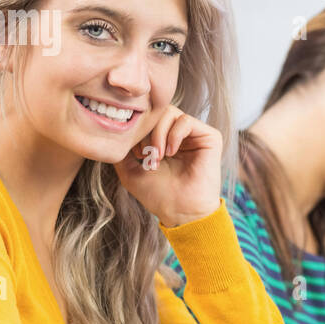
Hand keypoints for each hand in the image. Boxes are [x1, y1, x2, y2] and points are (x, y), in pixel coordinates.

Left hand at [113, 104, 222, 226]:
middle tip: (145, 155)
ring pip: (170, 113)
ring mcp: (195, 135)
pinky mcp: (210, 137)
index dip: (138, 131)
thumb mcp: (129, 170)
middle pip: (158, 111)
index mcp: (165, 140)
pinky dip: (173, 134)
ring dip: (158, 134)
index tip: (135, 154)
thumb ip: (122, 150)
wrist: (180, 211)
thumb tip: (114, 131)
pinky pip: (186, 120)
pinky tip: (170, 152)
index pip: (149, 118)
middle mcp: (181, 135)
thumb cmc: (158, 195)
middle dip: (147, 131)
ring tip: (157, 156)